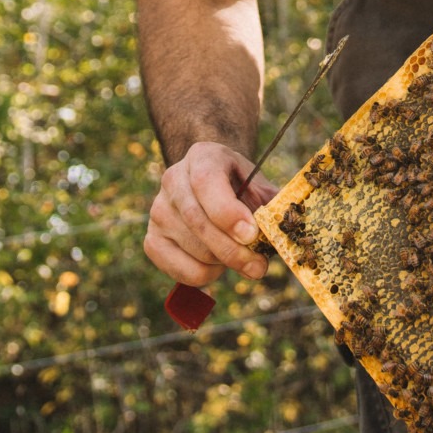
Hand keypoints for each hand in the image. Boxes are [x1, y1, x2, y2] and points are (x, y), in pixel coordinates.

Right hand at [144, 141, 278, 287]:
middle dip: (233, 250)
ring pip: (194, 250)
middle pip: (198, 221)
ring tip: (239, 255)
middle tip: (259, 266)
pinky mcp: (152, 240)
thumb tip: (280, 235)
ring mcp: (158, 210)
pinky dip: (206, 275)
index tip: (251, 234)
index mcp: (202, 156)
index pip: (206, 182)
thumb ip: (271, 207)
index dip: (228, 212)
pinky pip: (180, 270)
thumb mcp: (259, 186)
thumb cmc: (241, 187)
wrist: (212, 185)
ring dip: (224, 263)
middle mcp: (173, 179)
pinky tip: (218, 264)